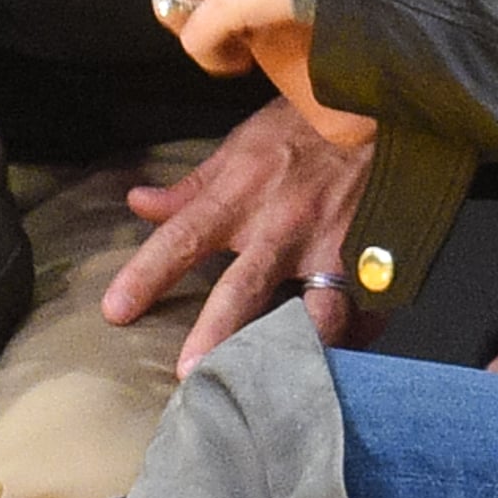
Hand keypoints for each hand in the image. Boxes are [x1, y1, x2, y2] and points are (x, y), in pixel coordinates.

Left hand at [101, 96, 375, 370]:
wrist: (380, 106)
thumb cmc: (305, 123)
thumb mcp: (241, 144)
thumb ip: (191, 186)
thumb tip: (138, 204)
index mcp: (242, 194)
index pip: (183, 237)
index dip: (147, 274)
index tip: (117, 310)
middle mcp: (283, 224)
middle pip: (244, 288)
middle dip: (218, 334)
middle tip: (192, 375)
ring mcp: (331, 245)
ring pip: (315, 312)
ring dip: (295, 351)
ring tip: (277, 391)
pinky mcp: (372, 259)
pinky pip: (365, 311)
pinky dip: (355, 341)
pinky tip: (340, 366)